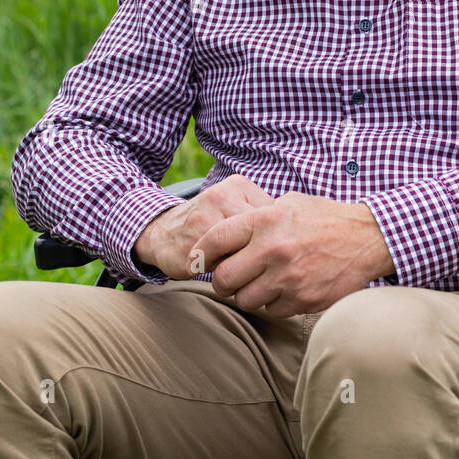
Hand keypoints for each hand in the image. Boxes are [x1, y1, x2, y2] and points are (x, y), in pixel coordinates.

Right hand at [133, 174, 273, 278]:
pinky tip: (218, 268)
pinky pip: (221, 267)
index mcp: (238, 185)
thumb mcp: (236, 207)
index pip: (273, 217)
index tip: (269, 246)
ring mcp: (204, 220)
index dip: (273, 238)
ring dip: (242, 264)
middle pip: (259, 235)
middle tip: (255, 261)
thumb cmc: (209, 223)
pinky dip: (224, 273)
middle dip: (260, 253)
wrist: (162, 233)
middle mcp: (221, 197)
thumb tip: (296, 238)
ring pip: (242, 252)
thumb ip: (264, 217)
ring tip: (235, 263)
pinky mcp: (191, 246)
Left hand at [189, 192, 394, 317]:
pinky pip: (270, 311)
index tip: (200, 260)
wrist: (368, 239)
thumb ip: (258, 217)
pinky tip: (282, 290)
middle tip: (228, 279)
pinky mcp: (302, 300)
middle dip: (221, 282)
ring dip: (246, 295)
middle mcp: (273, 250)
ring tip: (259, 284)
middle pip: (224, 278)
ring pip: (244, 300)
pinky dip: (271, 304)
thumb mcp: (289, 204)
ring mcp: (288, 278)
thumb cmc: (325, 218)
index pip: (215, 239)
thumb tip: (227, 234)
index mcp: (266, 221)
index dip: (201, 253)